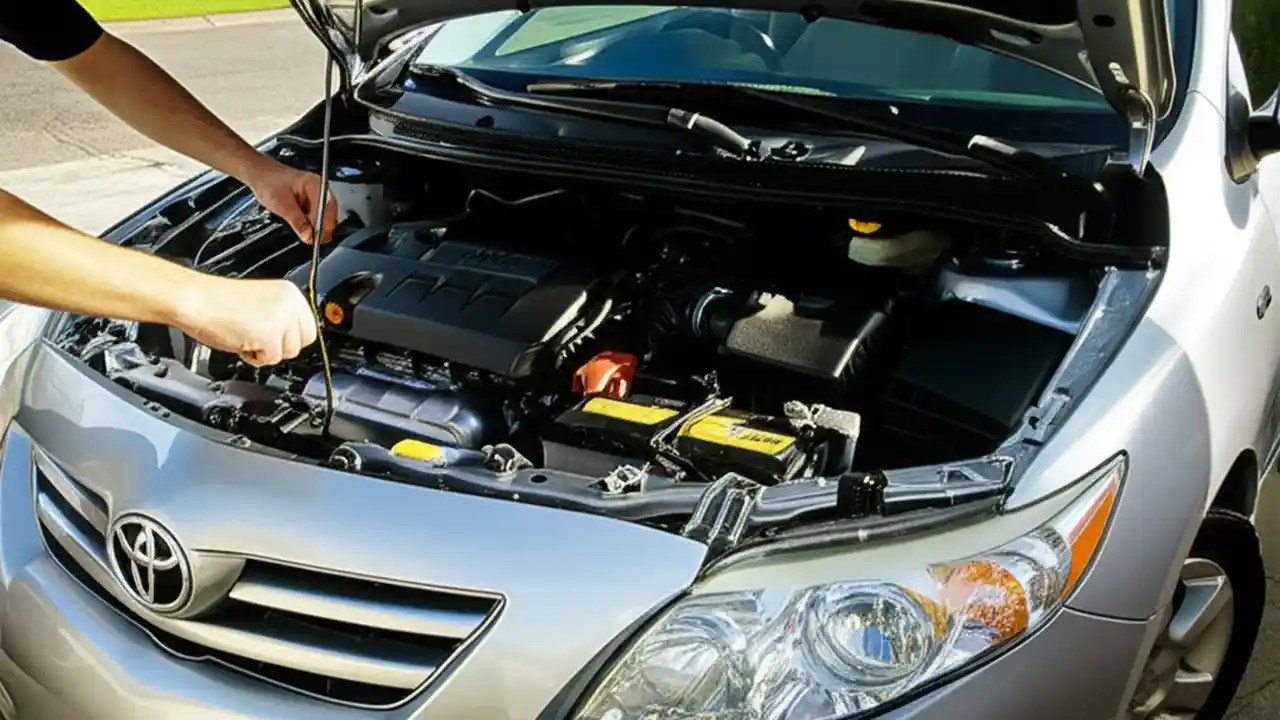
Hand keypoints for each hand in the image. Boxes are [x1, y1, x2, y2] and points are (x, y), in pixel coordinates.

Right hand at [176, 277, 318, 366]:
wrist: (195, 300)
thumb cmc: (217, 302)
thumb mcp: (262, 304)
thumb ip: (282, 317)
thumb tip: (292, 337)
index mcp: (291, 292)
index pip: (309, 327)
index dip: (288, 337)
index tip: (272, 335)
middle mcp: (291, 303)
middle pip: (303, 343)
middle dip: (280, 346)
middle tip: (256, 336)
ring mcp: (283, 319)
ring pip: (288, 353)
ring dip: (266, 351)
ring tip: (245, 335)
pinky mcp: (270, 335)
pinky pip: (270, 359)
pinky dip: (254, 357)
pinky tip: (240, 340)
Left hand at [246, 160, 337, 244]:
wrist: (260, 175)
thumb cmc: (269, 182)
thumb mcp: (282, 205)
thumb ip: (297, 221)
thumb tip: (309, 236)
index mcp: (314, 184)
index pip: (327, 207)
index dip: (324, 224)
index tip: (317, 238)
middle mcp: (319, 188)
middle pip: (329, 212)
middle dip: (322, 227)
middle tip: (312, 239)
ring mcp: (316, 194)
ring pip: (324, 215)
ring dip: (316, 226)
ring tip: (305, 233)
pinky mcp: (311, 200)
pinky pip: (317, 215)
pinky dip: (311, 223)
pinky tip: (304, 226)